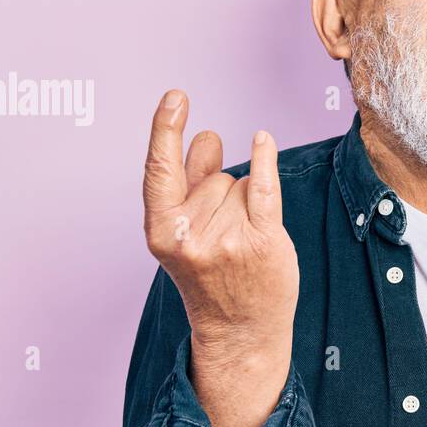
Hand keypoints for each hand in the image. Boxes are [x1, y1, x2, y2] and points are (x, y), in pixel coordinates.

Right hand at [142, 89, 298, 426]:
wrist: (241, 330)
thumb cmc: (215, 276)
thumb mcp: (188, 232)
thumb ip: (194, 182)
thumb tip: (205, 134)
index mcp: (161, 231)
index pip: (160, 169)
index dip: (166, 129)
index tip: (176, 96)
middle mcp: (190, 234)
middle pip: (216, 175)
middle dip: (224, 194)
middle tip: (225, 240)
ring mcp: (227, 239)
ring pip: (242, 183)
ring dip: (247, 204)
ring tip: (242, 245)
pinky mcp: (261, 242)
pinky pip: (264, 187)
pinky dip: (266, 161)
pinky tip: (263, 140)